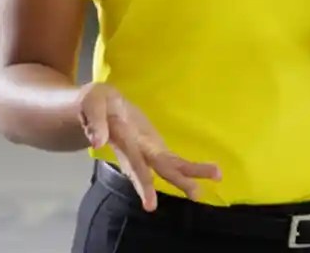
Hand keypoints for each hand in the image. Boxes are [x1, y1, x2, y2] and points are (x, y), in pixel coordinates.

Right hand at [77, 82, 221, 210]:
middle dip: (178, 182)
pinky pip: (174, 160)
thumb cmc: (95, 103)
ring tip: (217, 176)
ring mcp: (146, 152)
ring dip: (191, 175)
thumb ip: (94, 121)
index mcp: (121, 141)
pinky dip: (191, 167)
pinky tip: (213, 172)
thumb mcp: (92, 103)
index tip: (150, 206)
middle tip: (196, 195)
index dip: (142, 182)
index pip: (133, 164)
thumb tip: (98, 141)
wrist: (99, 107)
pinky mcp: (155, 148)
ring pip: (169, 168)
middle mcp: (136, 153)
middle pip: (156, 171)